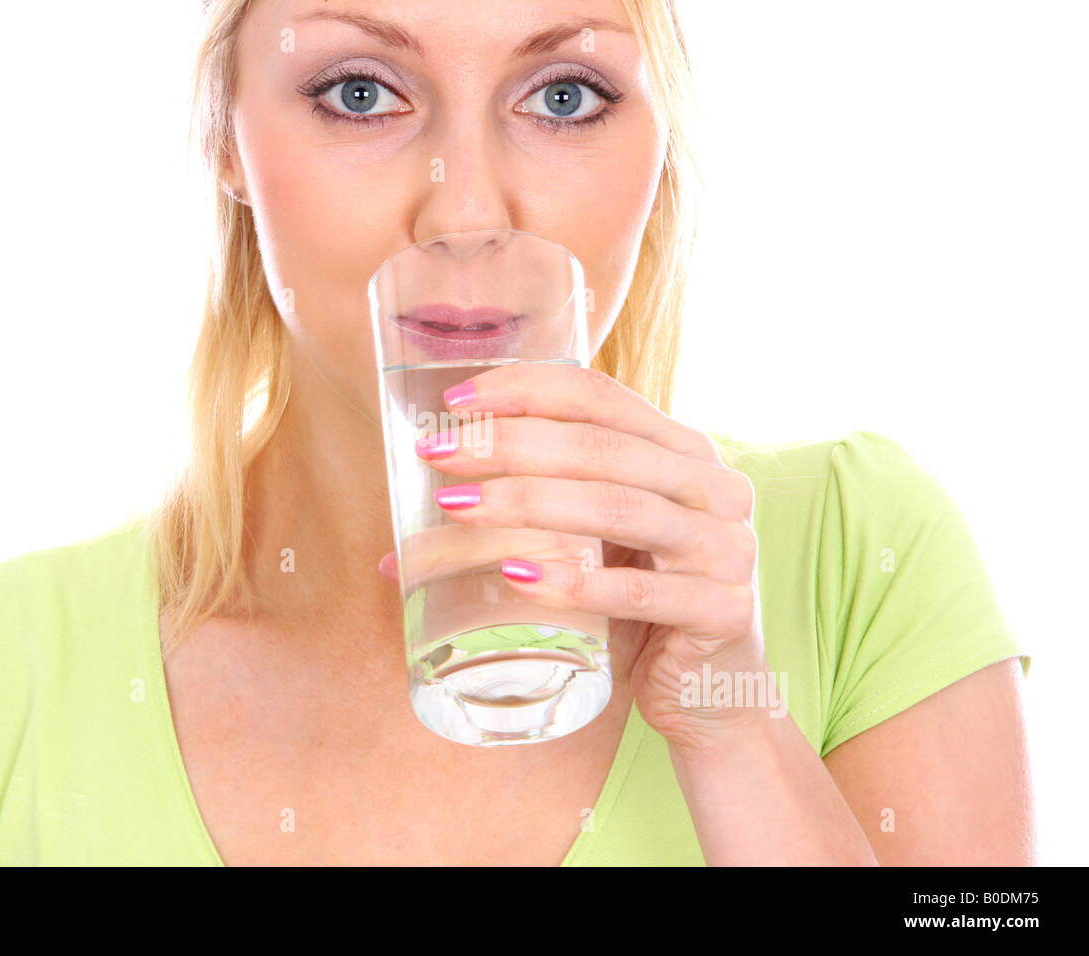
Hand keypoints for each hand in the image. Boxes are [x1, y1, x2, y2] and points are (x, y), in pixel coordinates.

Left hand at [377, 363, 772, 752]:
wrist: (713, 696)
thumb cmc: (639, 612)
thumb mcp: (592, 551)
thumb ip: (522, 531)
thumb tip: (396, 558)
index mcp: (684, 451)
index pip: (601, 396)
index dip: (526, 389)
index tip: (457, 401)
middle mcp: (714, 487)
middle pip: (602, 447)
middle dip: (510, 444)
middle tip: (438, 454)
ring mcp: (726, 548)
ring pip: (617, 508)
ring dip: (529, 501)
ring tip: (458, 507)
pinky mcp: (722, 611)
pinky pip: (638, 592)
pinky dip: (574, 583)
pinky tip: (518, 579)